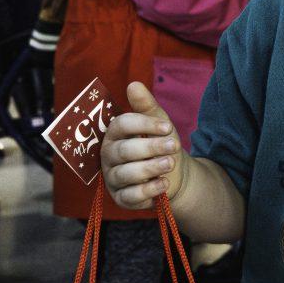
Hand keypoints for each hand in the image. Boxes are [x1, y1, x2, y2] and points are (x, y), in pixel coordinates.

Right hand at [101, 81, 188, 208]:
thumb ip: (146, 106)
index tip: (167, 126)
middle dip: (151, 148)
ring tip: (170, 163)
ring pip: (126, 174)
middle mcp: (109, 156)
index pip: (120, 125)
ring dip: (151, 168)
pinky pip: (130, 196)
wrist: (174, 173)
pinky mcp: (121, 198)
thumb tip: (134, 84)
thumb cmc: (160, 143)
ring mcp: (113, 178)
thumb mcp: (158, 123)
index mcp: (114, 134)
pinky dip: (149, 190)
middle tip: (174, 146)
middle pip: (124, 151)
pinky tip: (164, 183)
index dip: (143, 124)